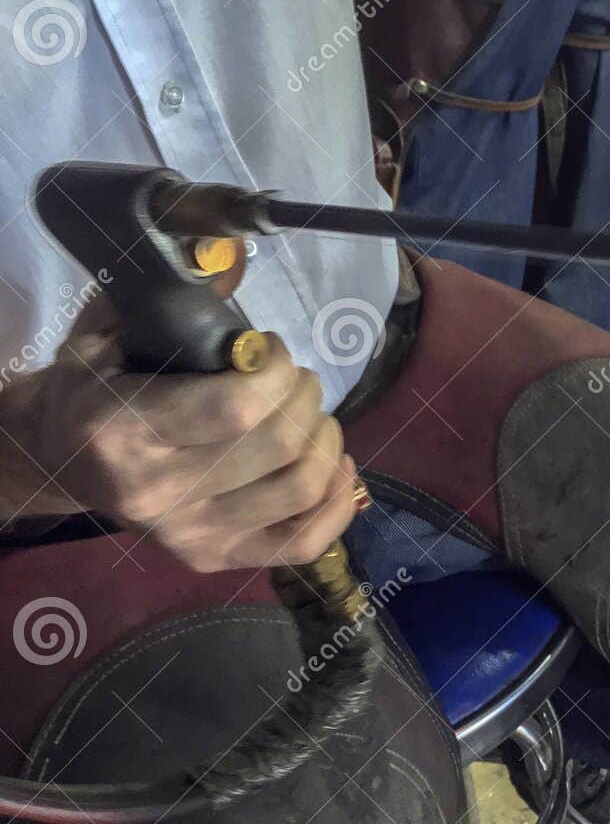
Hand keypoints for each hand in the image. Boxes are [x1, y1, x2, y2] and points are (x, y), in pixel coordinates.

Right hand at [0, 298, 357, 571]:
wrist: (58, 458)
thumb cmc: (92, 388)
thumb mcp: (108, 334)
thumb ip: (168, 304)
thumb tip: (233, 263)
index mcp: (124, 432)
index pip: (238, 407)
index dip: (276, 371)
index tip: (271, 349)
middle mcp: (158, 493)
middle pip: (280, 444)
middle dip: (306, 395)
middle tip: (297, 377)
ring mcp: (190, 534)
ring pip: (302, 486)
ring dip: (327, 439)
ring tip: (312, 414)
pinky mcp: (216, 559)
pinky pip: (304, 541)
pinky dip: (337, 501)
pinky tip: (335, 465)